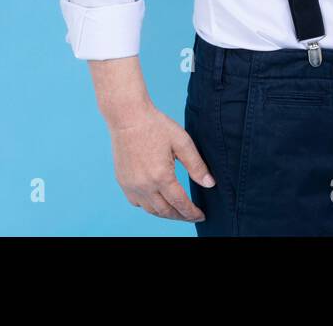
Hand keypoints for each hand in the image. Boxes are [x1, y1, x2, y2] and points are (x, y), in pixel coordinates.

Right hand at [107, 104, 213, 221]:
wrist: (128, 117)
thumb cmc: (156, 126)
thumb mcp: (182, 142)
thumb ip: (197, 165)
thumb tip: (210, 184)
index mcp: (161, 176)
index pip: (180, 203)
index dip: (192, 212)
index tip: (201, 216)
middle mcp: (144, 185)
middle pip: (165, 211)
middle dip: (180, 216)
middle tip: (191, 216)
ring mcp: (131, 185)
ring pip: (150, 210)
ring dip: (165, 214)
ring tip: (177, 211)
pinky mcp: (122, 182)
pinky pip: (137, 203)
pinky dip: (149, 206)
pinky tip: (157, 201)